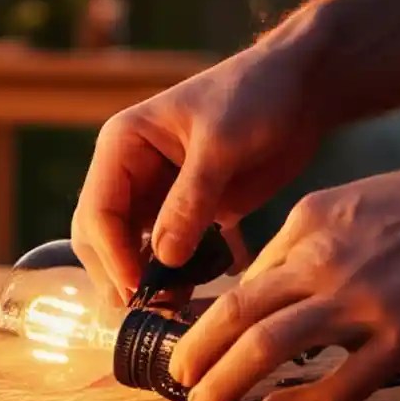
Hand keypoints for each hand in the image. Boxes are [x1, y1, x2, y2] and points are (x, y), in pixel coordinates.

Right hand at [71, 46, 322, 304]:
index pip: (98, 210)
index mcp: (122, 144)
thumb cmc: (255, 96)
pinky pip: (168, 253)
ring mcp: (158, 195)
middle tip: (147, 310)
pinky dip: (175, 276)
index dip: (111, 254)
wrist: (301, 89)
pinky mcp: (189, 212)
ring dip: (145, 280)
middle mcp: (130, 172)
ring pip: (131, 250)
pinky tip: (192, 298)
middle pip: (102, 236)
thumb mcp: (221, 144)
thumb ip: (190, 200)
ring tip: (169, 311)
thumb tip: (164, 259)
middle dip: (118, 273)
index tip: (137, 289)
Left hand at [169, 149, 399, 400]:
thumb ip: (299, 245)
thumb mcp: (344, 204)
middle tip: (175, 378)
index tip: (188, 342)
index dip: (205, 318)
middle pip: (236, 313)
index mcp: (306, 226)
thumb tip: (257, 286)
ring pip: (270, 347)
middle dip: (194, 352)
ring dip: (227, 380)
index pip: (240, 281)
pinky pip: (341, 383)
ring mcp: (363, 299)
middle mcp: (323, 260)